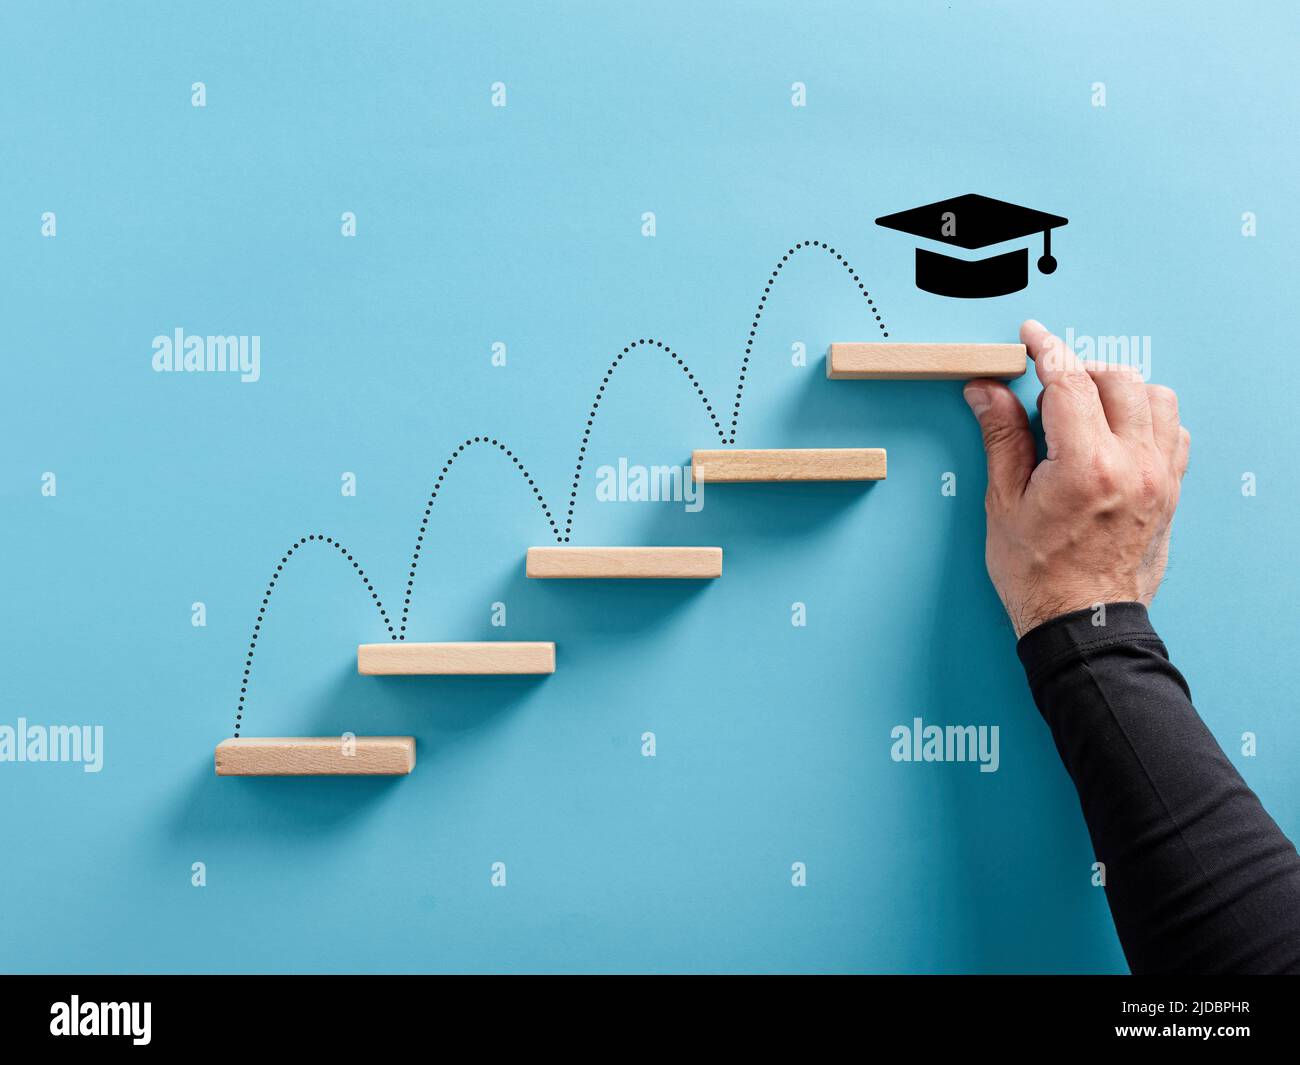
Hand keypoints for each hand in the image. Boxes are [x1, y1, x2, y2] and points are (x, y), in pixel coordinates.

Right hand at [963, 320, 1190, 638]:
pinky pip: (1173, 430)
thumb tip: (988, 391)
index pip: (1069, 381)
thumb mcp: (1004, 503)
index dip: (1046, 351)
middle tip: (1047, 388)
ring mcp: (1160, 477)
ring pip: (1155, 397)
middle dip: (1079, 371)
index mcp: (1085, 466)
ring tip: (1085, 411)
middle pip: (1116, 379)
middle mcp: (1133, 464)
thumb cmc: (1038, 575)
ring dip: (1119, 390)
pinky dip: (1147, 418)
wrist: (1081, 622)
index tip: (1031, 338)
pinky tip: (1115, 434)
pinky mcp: (1172, 489)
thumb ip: (1002, 437)